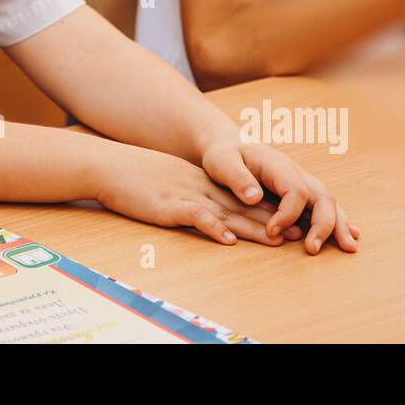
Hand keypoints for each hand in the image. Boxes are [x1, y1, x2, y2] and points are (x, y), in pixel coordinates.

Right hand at [95, 142, 287, 245]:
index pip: (239, 196)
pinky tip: (227, 239)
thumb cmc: (132, 175)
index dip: (266, 209)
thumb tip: (202, 207)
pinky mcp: (167, 205)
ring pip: (225, 212)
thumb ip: (187, 191)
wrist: (106, 164)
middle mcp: (198, 186)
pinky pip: (194, 216)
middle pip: (240, 206)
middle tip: (298, 233)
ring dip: (252, 228)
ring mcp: (184, 194)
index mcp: (199, 180)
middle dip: (271, 221)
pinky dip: (212, 228)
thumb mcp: (166, 178)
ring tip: (277, 240)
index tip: (290, 221)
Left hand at [203, 139, 359, 254]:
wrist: (230, 148)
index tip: (272, 231)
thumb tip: (254, 198)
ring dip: (339, 225)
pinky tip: (349, 236)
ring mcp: (302, 183)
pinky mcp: (302, 194)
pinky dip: (338, 221)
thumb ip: (236, 178)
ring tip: (349, 247)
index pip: (295, 190)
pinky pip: (325, 206)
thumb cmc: (224, 156)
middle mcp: (296, 173)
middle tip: (313, 250)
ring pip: (328, 202)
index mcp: (277, 165)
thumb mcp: (221, 161)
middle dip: (324, 224)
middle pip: (321, 196)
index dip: (288, 214)